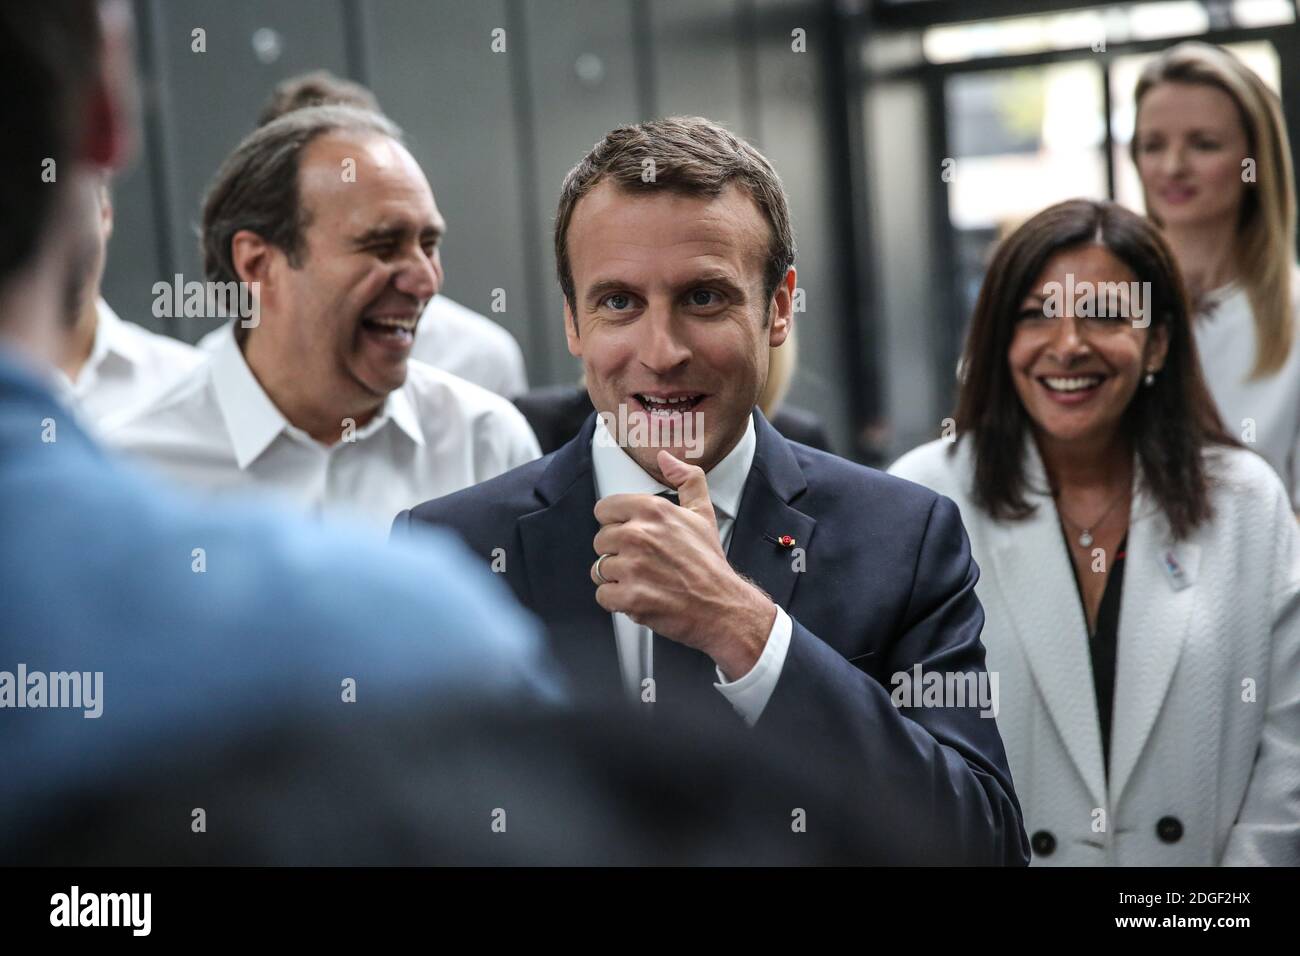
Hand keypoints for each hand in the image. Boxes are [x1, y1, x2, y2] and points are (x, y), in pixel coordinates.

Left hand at [590, 450, 775, 679]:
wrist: (722, 606)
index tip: (630, 534)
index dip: (616, 523)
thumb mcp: (703, 513)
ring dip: (617, 578)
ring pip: (599, 569)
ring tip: (643, 580)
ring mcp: (633, 567)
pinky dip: (618, 601)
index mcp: (652, 510)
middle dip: (617, 553)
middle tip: (643, 562)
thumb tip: (667, 458)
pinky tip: (639, 596)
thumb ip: (686, 479)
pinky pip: (603, 595)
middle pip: (600, 540)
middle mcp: (639, 535)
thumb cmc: (709, 564)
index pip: (604, 509)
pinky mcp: (630, 597)